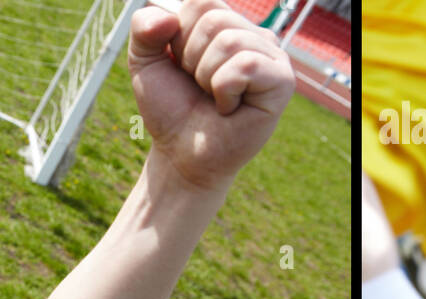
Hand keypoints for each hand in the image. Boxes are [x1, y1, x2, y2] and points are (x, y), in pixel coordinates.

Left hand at [129, 0, 293, 192]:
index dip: (179, 36)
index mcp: (228, 23)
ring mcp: (272, 57)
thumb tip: (170, 18)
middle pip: (214, 18)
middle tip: (199, 88)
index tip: (183, 67)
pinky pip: (246, 64)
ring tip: (213, 98)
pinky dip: (224, 89)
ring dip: (207, 77)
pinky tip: (229, 109)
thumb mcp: (144, 61)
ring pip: (229, 40)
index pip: (201, 1)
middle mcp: (253, 35)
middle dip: (192, 58)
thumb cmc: (171, 110)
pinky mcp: (282, 82)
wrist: (181, 156)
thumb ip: (144, 26)